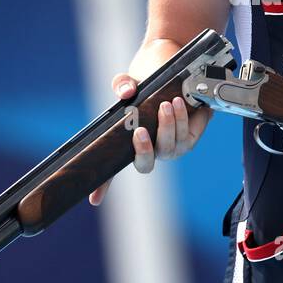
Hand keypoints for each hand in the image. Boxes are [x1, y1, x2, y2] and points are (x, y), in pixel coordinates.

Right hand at [87, 73, 212, 205]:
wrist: (177, 83)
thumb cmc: (147, 91)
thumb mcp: (129, 84)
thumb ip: (122, 84)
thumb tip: (126, 91)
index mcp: (128, 145)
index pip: (111, 171)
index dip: (102, 187)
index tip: (94, 199)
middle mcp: (149, 152)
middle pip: (145, 164)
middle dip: (143, 149)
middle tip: (141, 130)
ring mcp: (169, 149)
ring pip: (168, 147)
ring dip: (167, 126)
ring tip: (167, 105)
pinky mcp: (188, 142)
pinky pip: (186, 137)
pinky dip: (182, 120)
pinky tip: (179, 103)